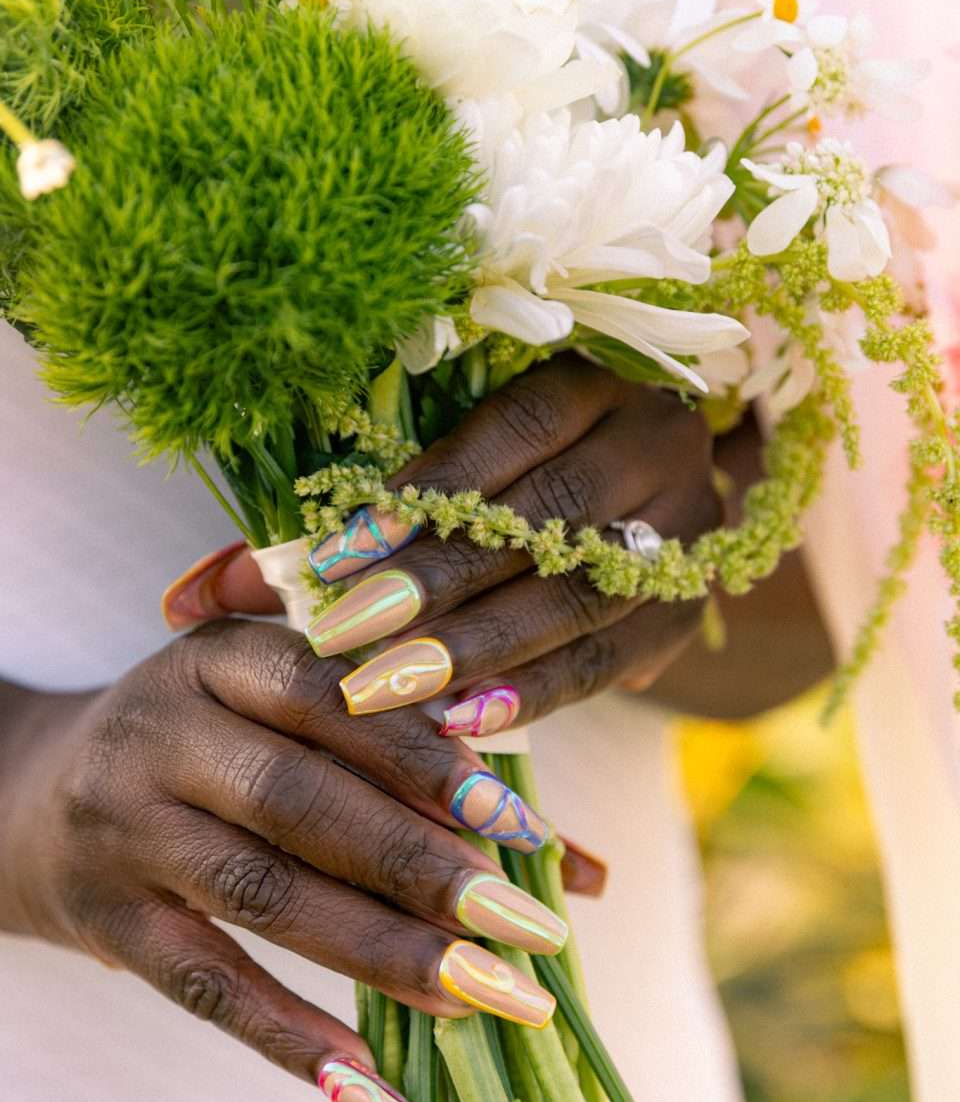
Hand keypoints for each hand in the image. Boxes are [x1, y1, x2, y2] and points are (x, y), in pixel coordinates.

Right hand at [0, 628, 568, 1101]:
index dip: (422, 757)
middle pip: (302, 803)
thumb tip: (588, 871)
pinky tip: (382, 1087)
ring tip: (489, 996)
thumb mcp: (293, 715)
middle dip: (423, 867)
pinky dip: (295, 1041)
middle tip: (531, 928)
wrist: (37, 794)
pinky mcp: (110, 923)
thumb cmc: (215, 744)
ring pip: (264, 896)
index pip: (328, 697)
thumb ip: (426, 764)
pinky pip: (207, 989)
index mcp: (222, 658)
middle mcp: (164, 734)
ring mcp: (127, 830)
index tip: (519, 821)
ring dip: (385, 954)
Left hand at [168, 358, 718, 733]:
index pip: (515, 427)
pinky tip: (462, 726)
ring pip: (583, 591)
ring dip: (482, 646)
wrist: (635, 498)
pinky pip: (612, 657)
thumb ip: (332, 518)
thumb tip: (189, 598)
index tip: (338, 557)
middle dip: (442, 583)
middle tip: (347, 643)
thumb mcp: (437, 466)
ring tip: (392, 692)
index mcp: (598, 374)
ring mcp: (688, 527)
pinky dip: (535, 693)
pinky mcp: (688, 608)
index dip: (429, 492)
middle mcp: (657, 441)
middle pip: (548, 515)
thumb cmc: (504, 475)